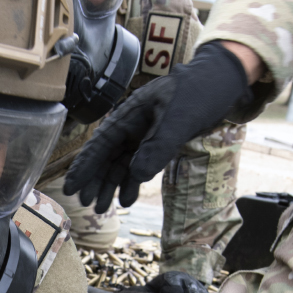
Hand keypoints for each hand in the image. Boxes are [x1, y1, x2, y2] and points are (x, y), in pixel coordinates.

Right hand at [64, 42, 253, 213]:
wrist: (220, 84)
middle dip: (95, 181)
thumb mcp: (177, 121)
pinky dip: (131, 181)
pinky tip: (127, 197)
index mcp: (128, 116)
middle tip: (86, 204)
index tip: (72, 188)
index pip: (99, 145)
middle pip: (105, 157)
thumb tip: (135, 175)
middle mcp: (131, 126)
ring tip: (103, 208)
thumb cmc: (197, 95)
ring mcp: (143, 134)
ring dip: (111, 185)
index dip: (84, 168)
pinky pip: (138, 164)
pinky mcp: (157, 141)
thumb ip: (157, 148)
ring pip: (120, 164)